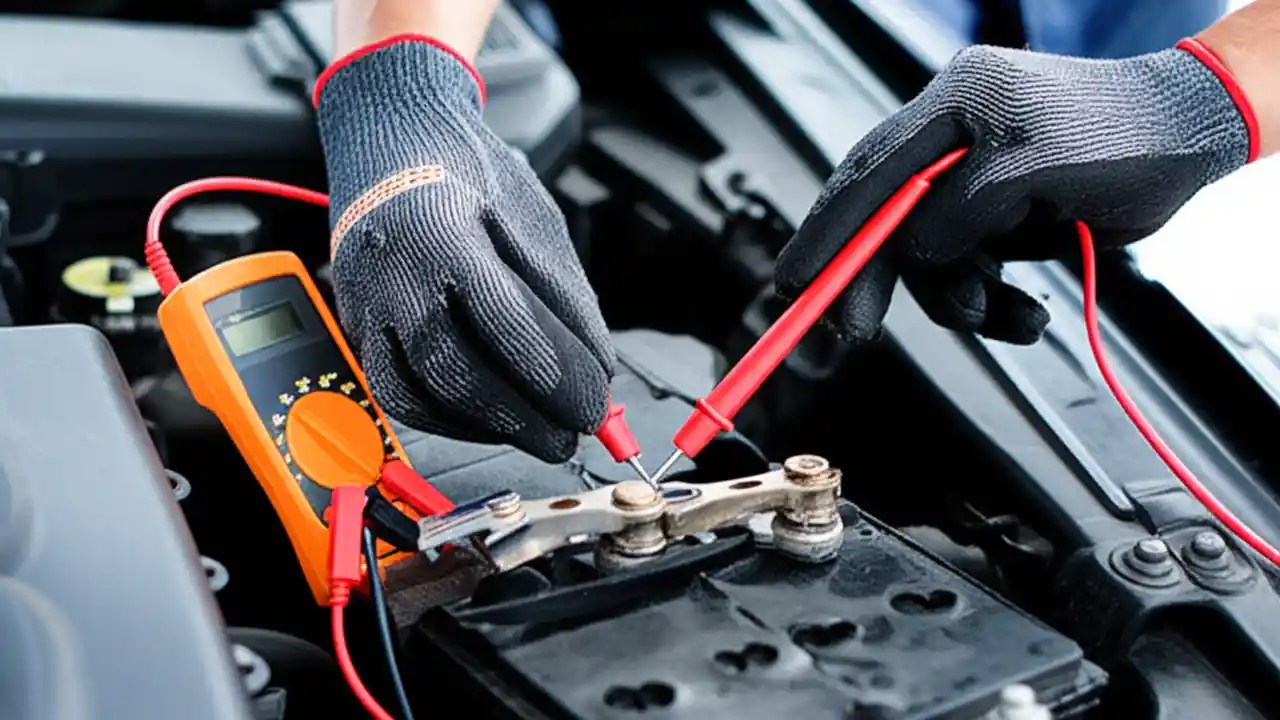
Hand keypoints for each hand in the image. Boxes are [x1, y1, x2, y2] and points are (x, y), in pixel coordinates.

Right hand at [315, 38, 613, 462]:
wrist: (391, 136)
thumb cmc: (470, 171)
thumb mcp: (535, 216)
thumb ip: (564, 295)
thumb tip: (597, 370)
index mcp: (445, 236)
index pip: (510, 326)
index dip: (559, 376)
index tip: (596, 405)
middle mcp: (394, 274)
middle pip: (460, 374)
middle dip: (525, 418)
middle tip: (569, 437)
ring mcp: (365, 303)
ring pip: (418, 396)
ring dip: (485, 429)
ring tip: (535, 434)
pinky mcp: (354, 323)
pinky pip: (393, 392)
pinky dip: (444, 419)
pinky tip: (486, 421)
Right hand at [776, 42, 1252, 344]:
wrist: (1191, 142)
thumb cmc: (1129, 137)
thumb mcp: (1036, 169)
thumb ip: (962, 210)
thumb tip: (912, 251)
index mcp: (953, 107)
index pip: (868, 174)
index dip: (826, 232)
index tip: (795, 283)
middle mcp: (952, 143)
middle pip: (886, 221)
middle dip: (881, 280)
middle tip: (858, 331)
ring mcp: (972, 182)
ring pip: (931, 260)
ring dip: (960, 302)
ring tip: (1004, 318)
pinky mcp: (994, 217)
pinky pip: (970, 272)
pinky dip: (992, 304)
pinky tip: (1026, 315)